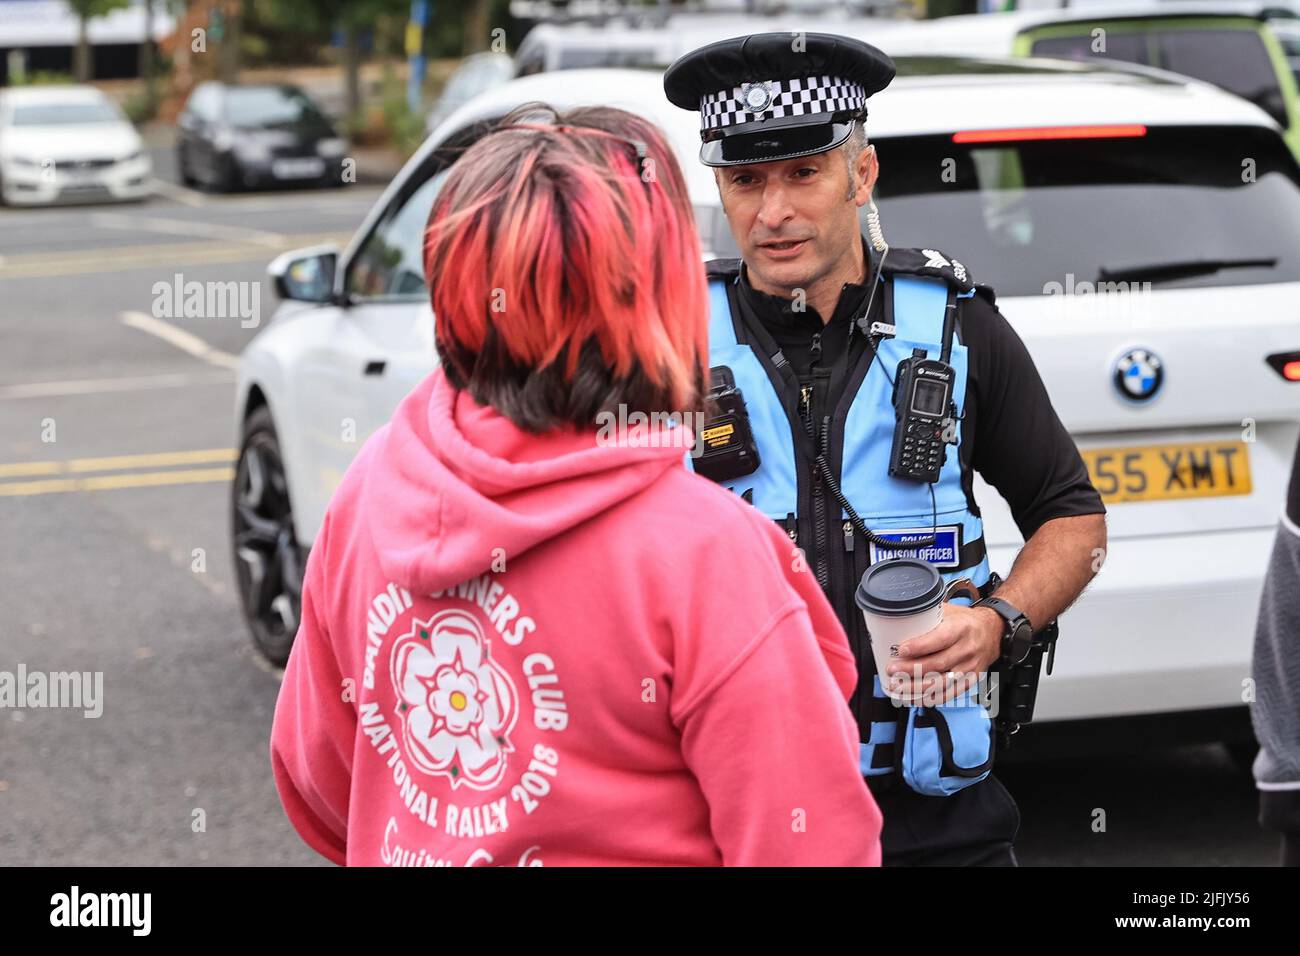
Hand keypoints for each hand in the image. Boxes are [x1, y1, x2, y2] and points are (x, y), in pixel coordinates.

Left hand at [885, 602, 1002, 704]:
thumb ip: (927, 615)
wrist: (992, 632)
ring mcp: (970, 668)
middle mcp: (967, 649)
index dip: (920, 646)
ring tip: (897, 686)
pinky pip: (949, 694)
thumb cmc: (964, 621)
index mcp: (961, 628)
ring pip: (942, 683)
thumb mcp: (948, 611)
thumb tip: (897, 616)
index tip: (901, 650)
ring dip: (917, 687)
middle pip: (938, 664)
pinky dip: (930, 698)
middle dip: (911, 669)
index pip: (940, 639)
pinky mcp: (970, 681)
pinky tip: (913, 698)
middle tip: (892, 669)